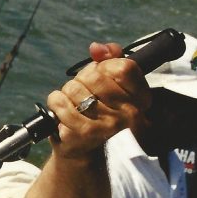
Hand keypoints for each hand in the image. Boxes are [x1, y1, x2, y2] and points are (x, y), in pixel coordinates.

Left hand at [46, 42, 150, 160]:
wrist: (85, 150)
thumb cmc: (98, 111)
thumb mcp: (110, 84)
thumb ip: (109, 59)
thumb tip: (96, 48)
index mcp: (141, 99)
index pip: (124, 67)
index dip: (104, 66)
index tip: (100, 75)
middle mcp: (131, 113)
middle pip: (94, 75)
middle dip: (80, 80)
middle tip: (81, 93)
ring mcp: (109, 125)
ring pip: (75, 89)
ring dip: (66, 92)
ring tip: (72, 104)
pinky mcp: (86, 133)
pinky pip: (62, 104)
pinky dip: (55, 102)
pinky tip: (60, 109)